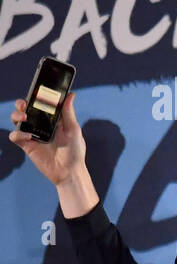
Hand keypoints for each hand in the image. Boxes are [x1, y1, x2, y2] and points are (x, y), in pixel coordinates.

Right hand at [8, 94, 98, 216]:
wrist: (69, 171)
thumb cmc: (74, 151)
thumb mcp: (73, 129)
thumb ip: (68, 112)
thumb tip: (71, 95)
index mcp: (52, 120)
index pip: (40, 105)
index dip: (35, 97)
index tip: (34, 91)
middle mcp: (40, 126)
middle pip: (25, 110)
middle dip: (21, 104)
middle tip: (24, 104)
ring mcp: (33, 135)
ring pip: (17, 121)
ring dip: (16, 116)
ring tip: (23, 117)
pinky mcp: (27, 146)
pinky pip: (15, 136)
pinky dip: (18, 134)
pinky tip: (28, 137)